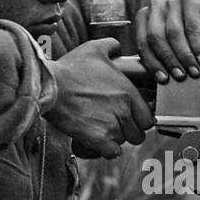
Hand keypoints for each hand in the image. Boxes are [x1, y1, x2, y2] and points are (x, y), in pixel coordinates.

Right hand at [45, 38, 154, 157]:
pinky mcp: (98, 139)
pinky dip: (106, 150)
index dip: (140, 121)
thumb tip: (118, 47)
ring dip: (115, 139)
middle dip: (128, 132)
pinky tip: (98, 142)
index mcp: (128, 92)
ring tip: (102, 130)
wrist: (50, 86)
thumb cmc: (70, 68)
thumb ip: (112, 46)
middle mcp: (124, 110)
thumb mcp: (93, 49)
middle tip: (115, 126)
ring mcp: (112, 126)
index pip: (148, 118)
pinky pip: (112, 153)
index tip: (130, 119)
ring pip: (124, 142)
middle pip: (138, 134)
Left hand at [133, 0, 199, 83]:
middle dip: (168, 60)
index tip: (163, 79)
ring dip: (184, 55)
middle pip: (156, 37)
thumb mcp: (170, 42)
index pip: (143, 42)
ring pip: (173, 33)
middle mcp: (156, 5)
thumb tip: (158, 77)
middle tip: (180, 76)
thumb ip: (160, 55)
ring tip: (193, 70)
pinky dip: (197, 45)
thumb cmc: (187, 34)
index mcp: (144, 16)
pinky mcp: (192, 0)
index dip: (152, 63)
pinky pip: (192, 27)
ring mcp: (174, 1)